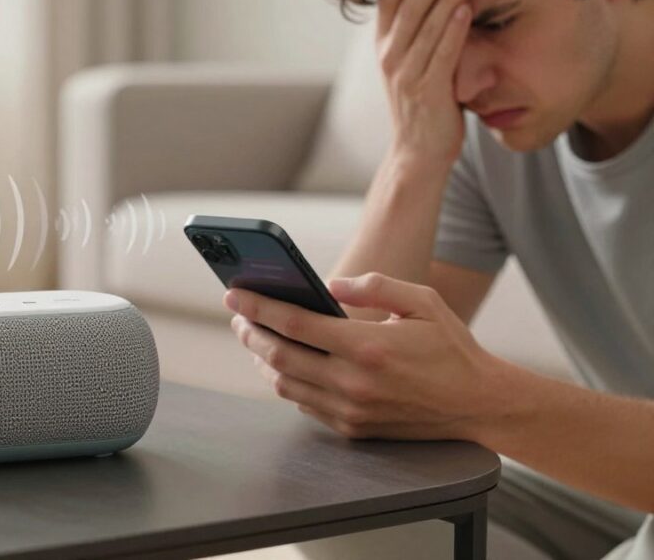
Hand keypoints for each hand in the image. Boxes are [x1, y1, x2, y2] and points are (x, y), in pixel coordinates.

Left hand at [224, 273, 502, 440]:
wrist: (479, 405)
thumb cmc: (451, 347)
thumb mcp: (421, 301)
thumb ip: (373, 285)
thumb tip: (329, 285)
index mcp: (367, 346)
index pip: (294, 323)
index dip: (257, 306)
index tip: (233, 293)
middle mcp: (353, 382)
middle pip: (278, 356)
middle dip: (250, 332)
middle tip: (239, 315)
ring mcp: (350, 410)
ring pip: (284, 384)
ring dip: (262, 359)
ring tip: (256, 337)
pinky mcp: (352, 429)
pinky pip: (304, 403)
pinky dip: (287, 381)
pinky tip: (285, 363)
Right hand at [377, 0, 475, 166]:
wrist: (418, 152)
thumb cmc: (423, 104)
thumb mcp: (410, 64)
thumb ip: (416, 34)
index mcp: (384, 47)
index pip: (388, 2)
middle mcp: (389, 58)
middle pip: (408, 8)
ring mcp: (406, 75)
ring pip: (425, 26)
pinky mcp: (427, 90)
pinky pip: (441, 53)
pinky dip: (452, 29)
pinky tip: (464, 8)